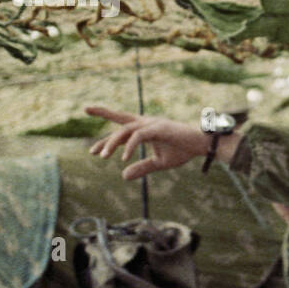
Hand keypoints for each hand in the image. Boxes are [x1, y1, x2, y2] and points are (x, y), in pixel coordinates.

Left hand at [86, 105, 223, 179]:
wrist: (203, 145)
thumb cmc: (184, 150)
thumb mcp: (159, 163)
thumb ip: (142, 167)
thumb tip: (123, 176)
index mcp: (146, 129)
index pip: (123, 129)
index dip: (107, 139)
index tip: (93, 152)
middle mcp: (147, 123)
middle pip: (121, 117)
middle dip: (104, 112)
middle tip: (86, 112)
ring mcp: (152, 124)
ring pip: (126, 130)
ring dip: (112, 142)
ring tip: (102, 156)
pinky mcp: (158, 128)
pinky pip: (138, 136)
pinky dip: (129, 146)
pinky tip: (123, 159)